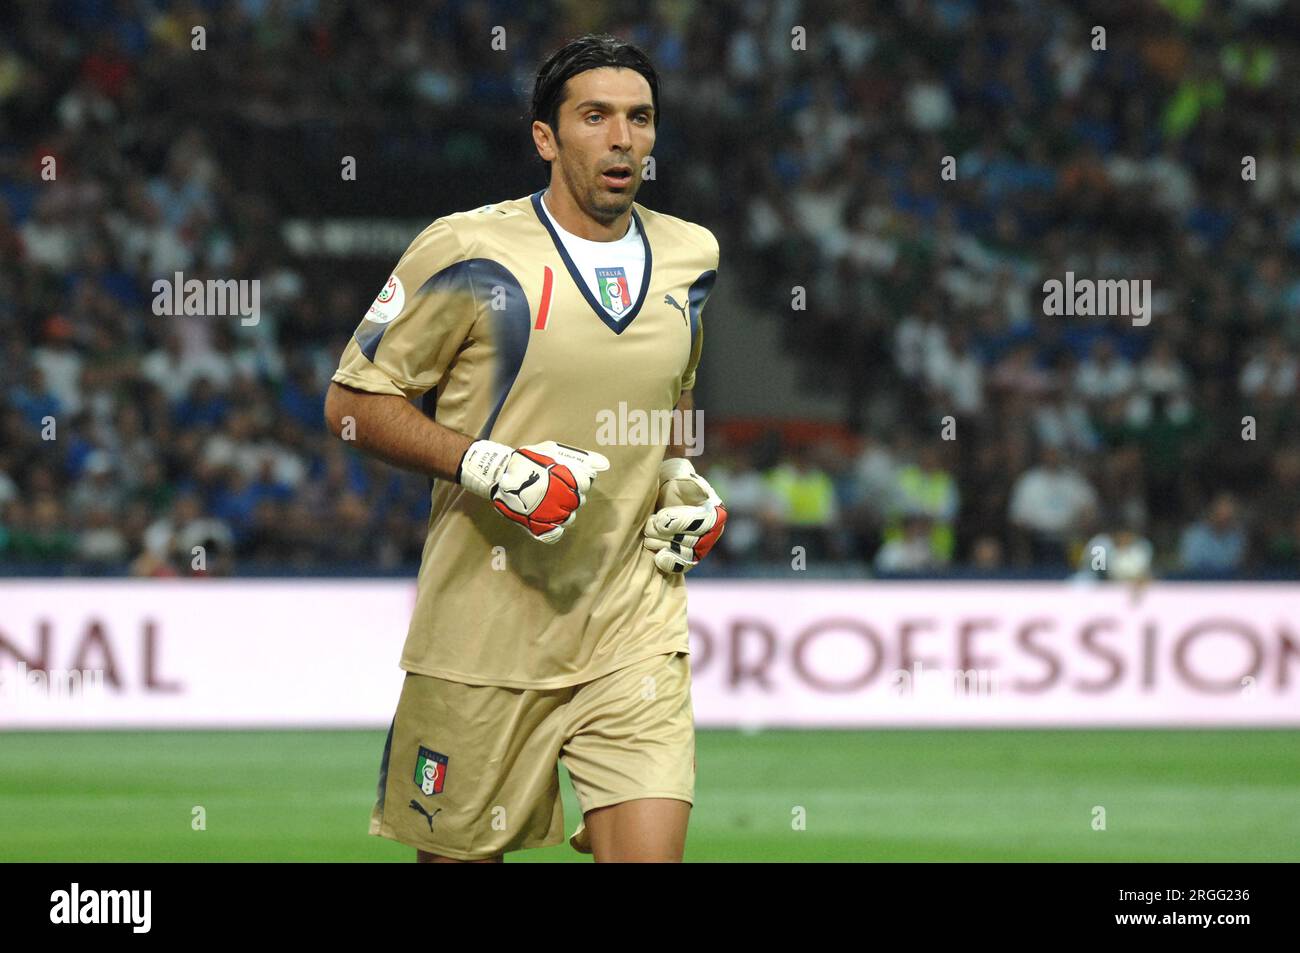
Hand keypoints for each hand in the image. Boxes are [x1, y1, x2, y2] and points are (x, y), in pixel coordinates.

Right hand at [459, 439, 609, 542]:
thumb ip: (579, 457)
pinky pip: (555, 534)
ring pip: (569, 518)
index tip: (565, 477)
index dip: (577, 480)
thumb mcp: (552, 450)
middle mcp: (560, 496)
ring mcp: (550, 513)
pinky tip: (548, 519)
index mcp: (565, 477)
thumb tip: (603, 465)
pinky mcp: (538, 526)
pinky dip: (554, 529)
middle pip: (578, 501)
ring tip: (549, 502)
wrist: (499, 474)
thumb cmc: (528, 460)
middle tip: (555, 489)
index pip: (585, 482)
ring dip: (562, 511)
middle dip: (570, 495)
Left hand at [643, 457, 726, 572]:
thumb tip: (694, 478)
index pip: (703, 521)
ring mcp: (701, 546)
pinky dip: (671, 563)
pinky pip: (684, 566)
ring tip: (648, 537)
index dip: (678, 522)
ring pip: (687, 554)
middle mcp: (712, 529)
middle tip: (649, 524)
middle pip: (693, 540)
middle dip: (666, 534)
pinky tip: (658, 557)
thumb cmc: (665, 482)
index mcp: (713, 507)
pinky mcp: (688, 559)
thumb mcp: (675, 471)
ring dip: (662, 545)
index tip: (659, 516)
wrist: (653, 500)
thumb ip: (686, 475)